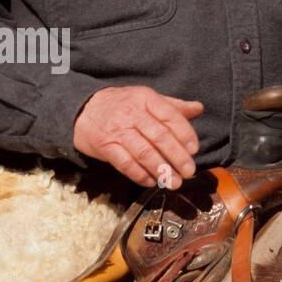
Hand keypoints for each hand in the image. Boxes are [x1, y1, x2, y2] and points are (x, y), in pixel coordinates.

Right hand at [73, 85, 203, 187]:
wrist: (82, 109)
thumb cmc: (121, 105)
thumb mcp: (145, 99)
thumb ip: (172, 106)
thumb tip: (199, 108)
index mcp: (144, 98)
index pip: (169, 116)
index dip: (184, 133)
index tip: (194, 149)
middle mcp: (131, 113)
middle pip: (159, 136)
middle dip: (177, 156)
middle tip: (189, 171)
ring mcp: (117, 131)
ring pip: (143, 152)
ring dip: (161, 170)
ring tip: (174, 182)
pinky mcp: (105, 147)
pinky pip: (125, 163)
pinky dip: (140, 175)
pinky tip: (151, 182)